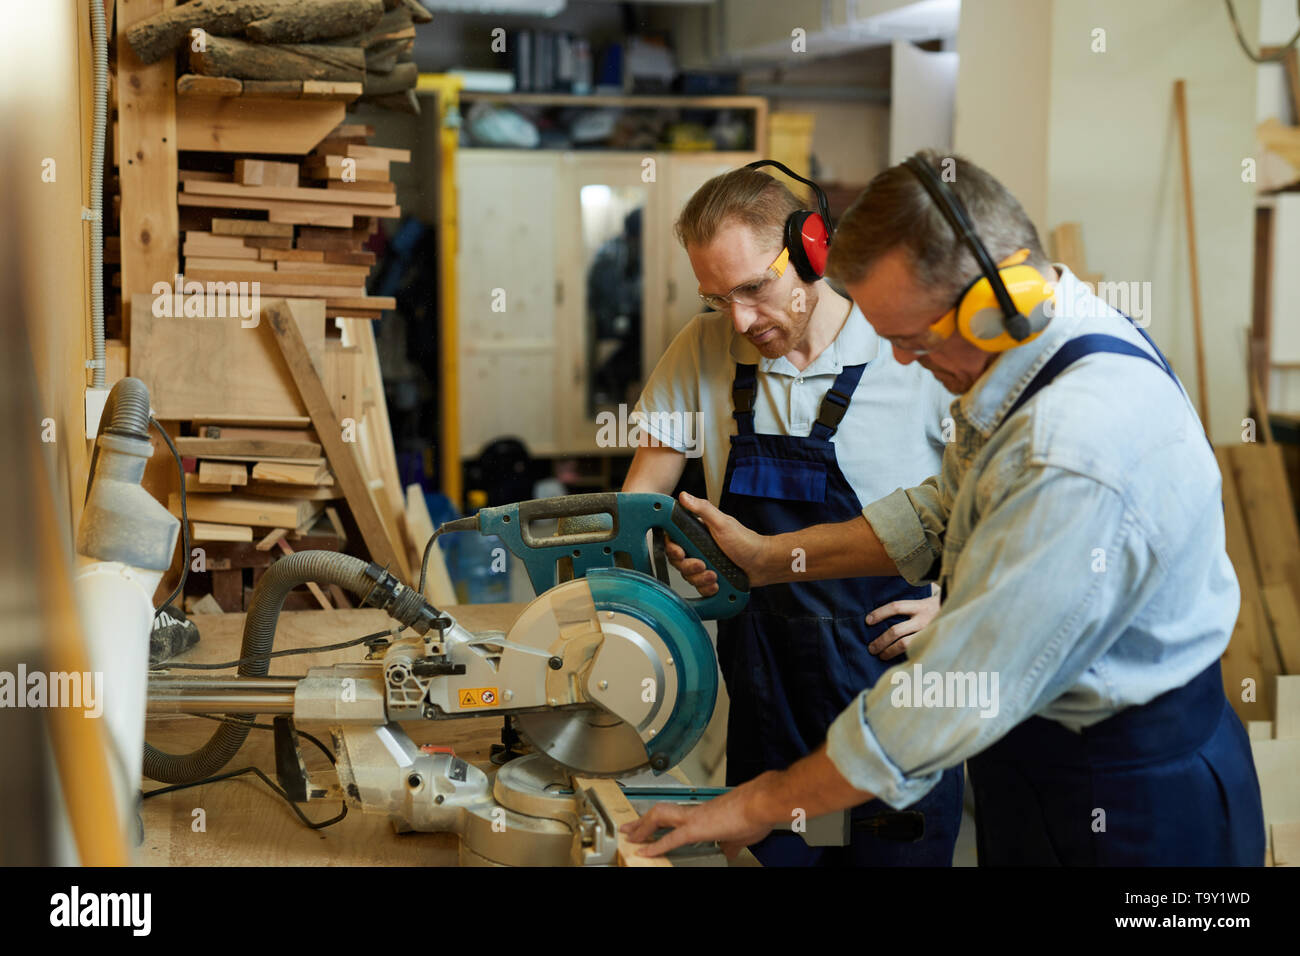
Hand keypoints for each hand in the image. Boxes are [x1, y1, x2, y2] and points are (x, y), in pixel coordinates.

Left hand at [620, 775, 775, 858]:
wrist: (763, 802)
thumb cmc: (756, 812)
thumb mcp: (742, 833)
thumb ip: (732, 842)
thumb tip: (729, 849)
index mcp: (704, 813)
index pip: (675, 815)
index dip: (660, 822)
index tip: (651, 827)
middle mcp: (695, 811)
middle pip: (660, 811)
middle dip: (642, 821)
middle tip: (628, 828)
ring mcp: (694, 817)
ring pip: (659, 816)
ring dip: (642, 827)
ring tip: (630, 837)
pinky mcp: (697, 828)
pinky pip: (670, 838)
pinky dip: (656, 845)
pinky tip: (645, 852)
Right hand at [664, 491, 771, 594]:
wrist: (763, 564)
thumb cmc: (746, 542)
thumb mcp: (722, 523)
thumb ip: (703, 509)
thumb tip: (684, 496)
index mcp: (697, 533)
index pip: (674, 540)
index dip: (673, 548)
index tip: (680, 552)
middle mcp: (698, 548)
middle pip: (678, 561)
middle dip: (689, 566)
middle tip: (702, 564)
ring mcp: (704, 564)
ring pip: (689, 576)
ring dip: (700, 578)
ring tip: (715, 575)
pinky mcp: (710, 578)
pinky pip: (700, 588)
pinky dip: (707, 588)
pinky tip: (717, 585)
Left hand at [866, 585, 939, 660]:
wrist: (963, 614)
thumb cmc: (937, 609)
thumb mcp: (925, 602)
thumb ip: (910, 607)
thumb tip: (884, 615)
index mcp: (921, 606)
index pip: (896, 607)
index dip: (880, 613)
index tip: (867, 620)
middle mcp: (924, 619)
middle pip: (896, 630)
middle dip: (881, 641)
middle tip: (871, 648)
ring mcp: (929, 632)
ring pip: (904, 645)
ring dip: (889, 651)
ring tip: (880, 655)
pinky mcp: (933, 643)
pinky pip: (915, 652)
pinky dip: (904, 658)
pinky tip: (896, 662)